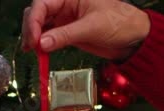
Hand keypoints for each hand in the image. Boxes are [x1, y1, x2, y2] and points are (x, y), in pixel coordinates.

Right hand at [21, 0, 150, 58]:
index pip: (42, 4)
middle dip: (30, 29)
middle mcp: (64, 5)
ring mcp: (64, 19)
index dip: (34, 20)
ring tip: (32, 51)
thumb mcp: (92, 27)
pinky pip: (48, 37)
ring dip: (33, 37)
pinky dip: (41, 45)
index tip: (33, 39)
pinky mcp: (66, 33)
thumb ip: (66, 35)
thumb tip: (42, 43)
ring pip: (39, 25)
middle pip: (36, 13)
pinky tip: (39, 53)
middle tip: (30, 47)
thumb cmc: (119, 23)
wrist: (133, 38)